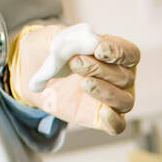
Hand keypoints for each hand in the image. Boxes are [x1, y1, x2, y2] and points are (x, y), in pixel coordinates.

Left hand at [8, 23, 139, 134]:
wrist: (30, 73)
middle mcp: (119, 78)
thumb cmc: (48, 50)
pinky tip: (102, 113)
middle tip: (75, 63)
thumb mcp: (54, 37)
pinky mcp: (99, 118)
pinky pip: (117, 125)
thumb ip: (73, 37)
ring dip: (107, 92)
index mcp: (114, 53)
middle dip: (100, 69)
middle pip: (125, 77)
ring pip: (125, 101)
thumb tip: (93, 42)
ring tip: (84, 83)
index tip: (99, 50)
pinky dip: (113, 120)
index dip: (120, 52)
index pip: (131, 54)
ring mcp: (111, 100)